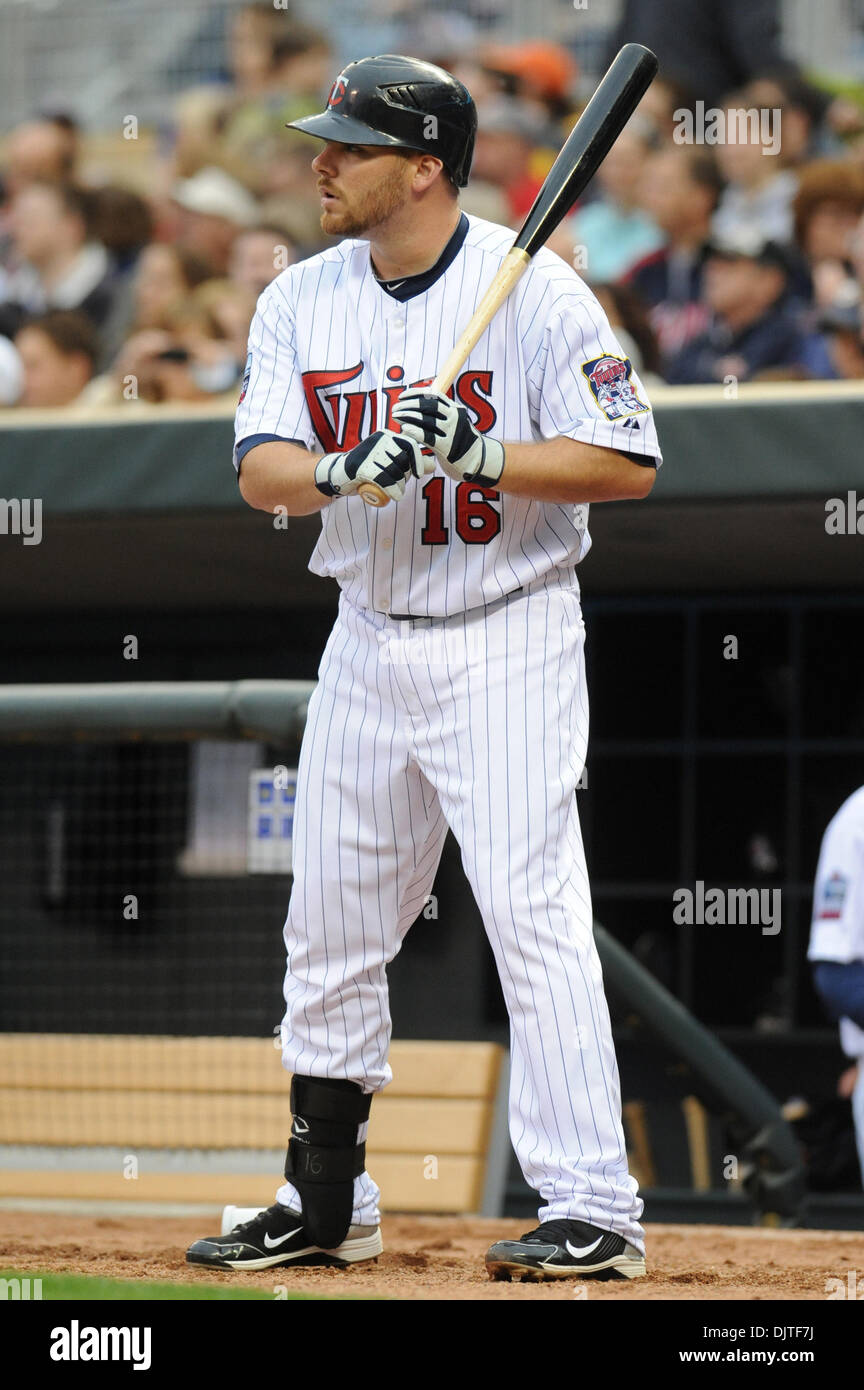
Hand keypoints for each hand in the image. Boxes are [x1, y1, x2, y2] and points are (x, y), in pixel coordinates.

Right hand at [314, 429, 433, 501]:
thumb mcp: (390, 463)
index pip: (411, 445)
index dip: (418, 461)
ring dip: (399, 486)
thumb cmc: (368, 469)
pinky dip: (393, 490)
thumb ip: (410, 462)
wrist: (339, 476)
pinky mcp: (362, 466)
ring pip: (395, 471)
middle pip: (404, 460)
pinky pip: (385, 480)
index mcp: (386, 435)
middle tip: (399, 484)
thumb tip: (432, 465)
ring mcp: (369, 452)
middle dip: (406, 476)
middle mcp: (379, 440)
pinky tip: (394, 496)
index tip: (419, 474)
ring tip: (395, 492)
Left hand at [392, 388, 504, 485]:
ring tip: (396, 417)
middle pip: (428, 405)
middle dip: (408, 405)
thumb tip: (418, 409)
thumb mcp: (455, 424)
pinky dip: (415, 431)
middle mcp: (454, 417)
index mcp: (455, 409)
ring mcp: (452, 432)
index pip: (433, 395)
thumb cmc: (461, 444)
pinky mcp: (448, 447)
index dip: (415, 393)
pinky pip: (428, 436)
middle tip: (395, 408)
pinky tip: (405, 429)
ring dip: (408, 416)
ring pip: (426, 419)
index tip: (402, 396)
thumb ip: (441, 416)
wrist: (480, 461)